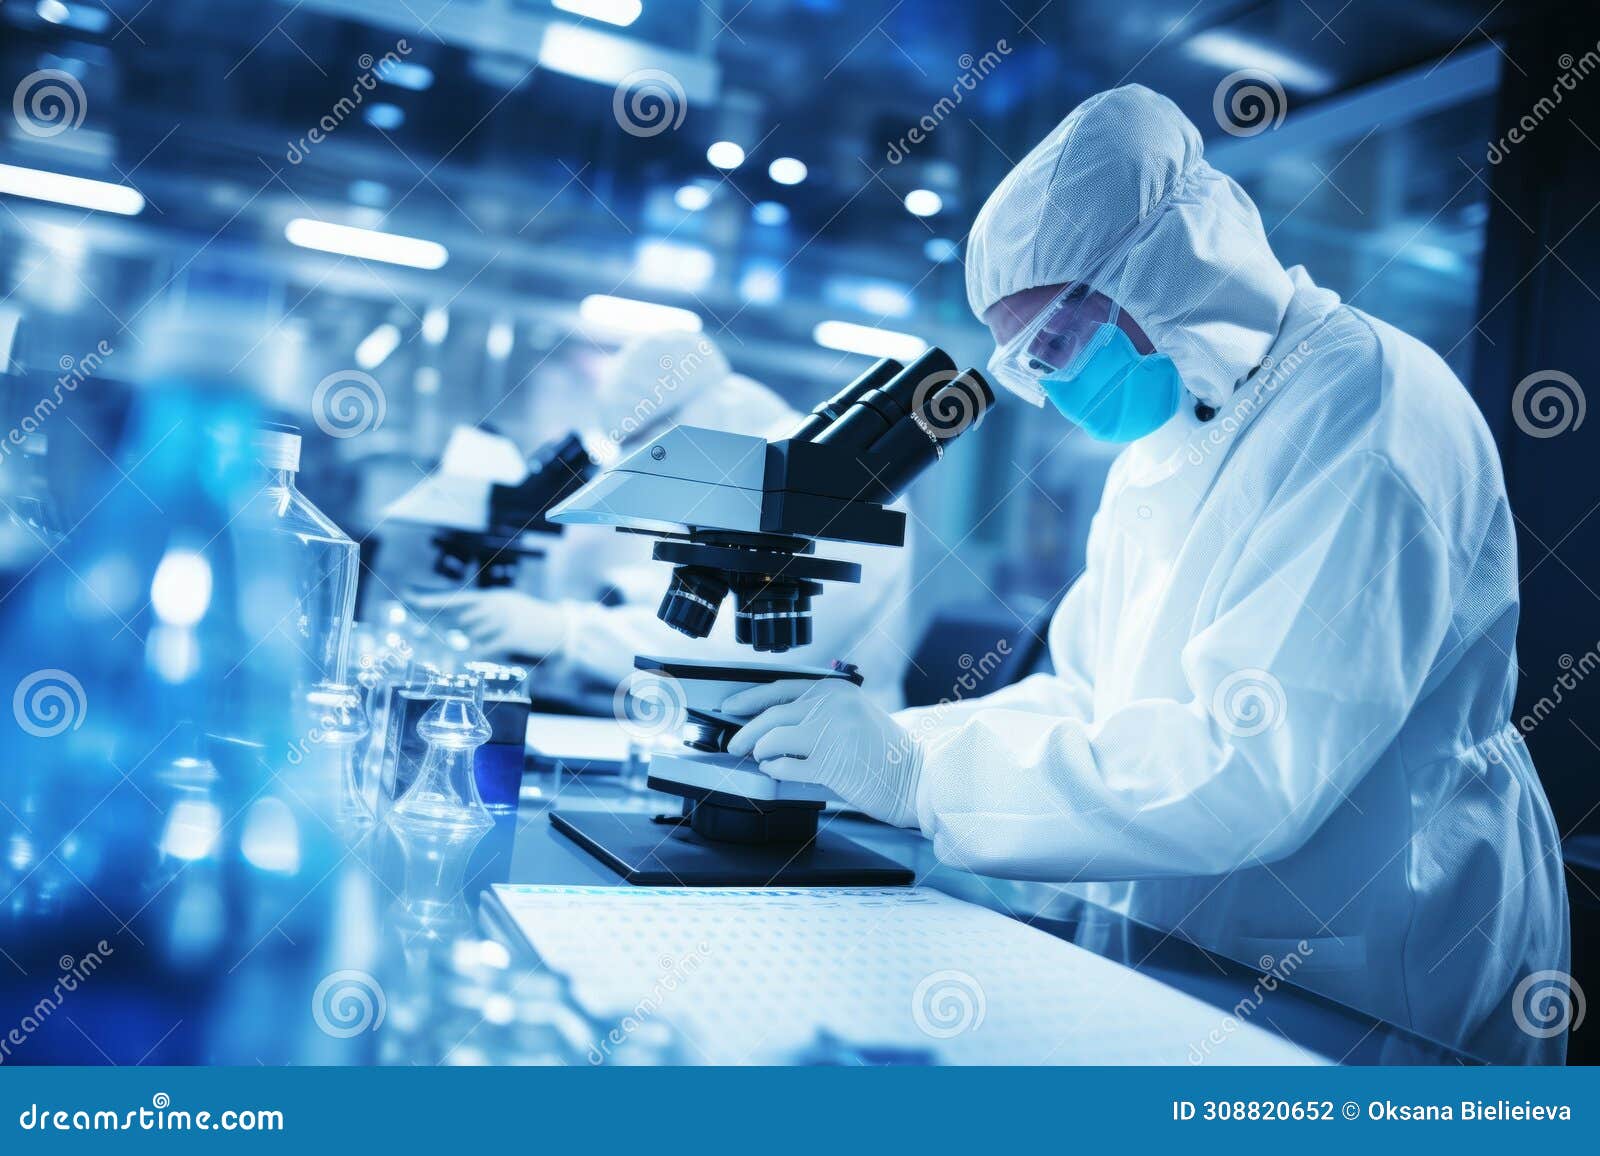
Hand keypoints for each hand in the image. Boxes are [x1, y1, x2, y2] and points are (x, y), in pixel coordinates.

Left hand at [409, 589, 564, 657]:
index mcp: (494, 596)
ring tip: (505, 639)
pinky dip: (484, 654)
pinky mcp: (509, 636)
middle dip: (472, 634)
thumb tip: (463, 626)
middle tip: (494, 634)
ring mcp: (502, 620)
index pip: (458, 598)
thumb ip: (487, 614)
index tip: (412, 600)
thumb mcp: (511, 607)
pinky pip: (484, 649)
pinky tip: (494, 652)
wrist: (561, 627)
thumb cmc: (534, 620)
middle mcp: (495, 605)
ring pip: (474, 637)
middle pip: (465, 624)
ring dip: (484, 643)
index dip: (434, 601)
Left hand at [723, 679, 921, 828]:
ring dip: (759, 751)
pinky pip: (785, 766)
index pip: (780, 689)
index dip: (748, 698)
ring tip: (759, 757)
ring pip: (772, 739)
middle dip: (744, 731)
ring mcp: (830, 734)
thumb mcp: (852, 715)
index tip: (730, 707)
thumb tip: (770, 724)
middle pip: (770, 715)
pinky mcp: (830, 764)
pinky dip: (774, 769)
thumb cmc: (883, 752)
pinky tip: (775, 769)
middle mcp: (831, 706)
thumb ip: (817, 712)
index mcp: (835, 690)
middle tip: (734, 743)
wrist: (914, 776)